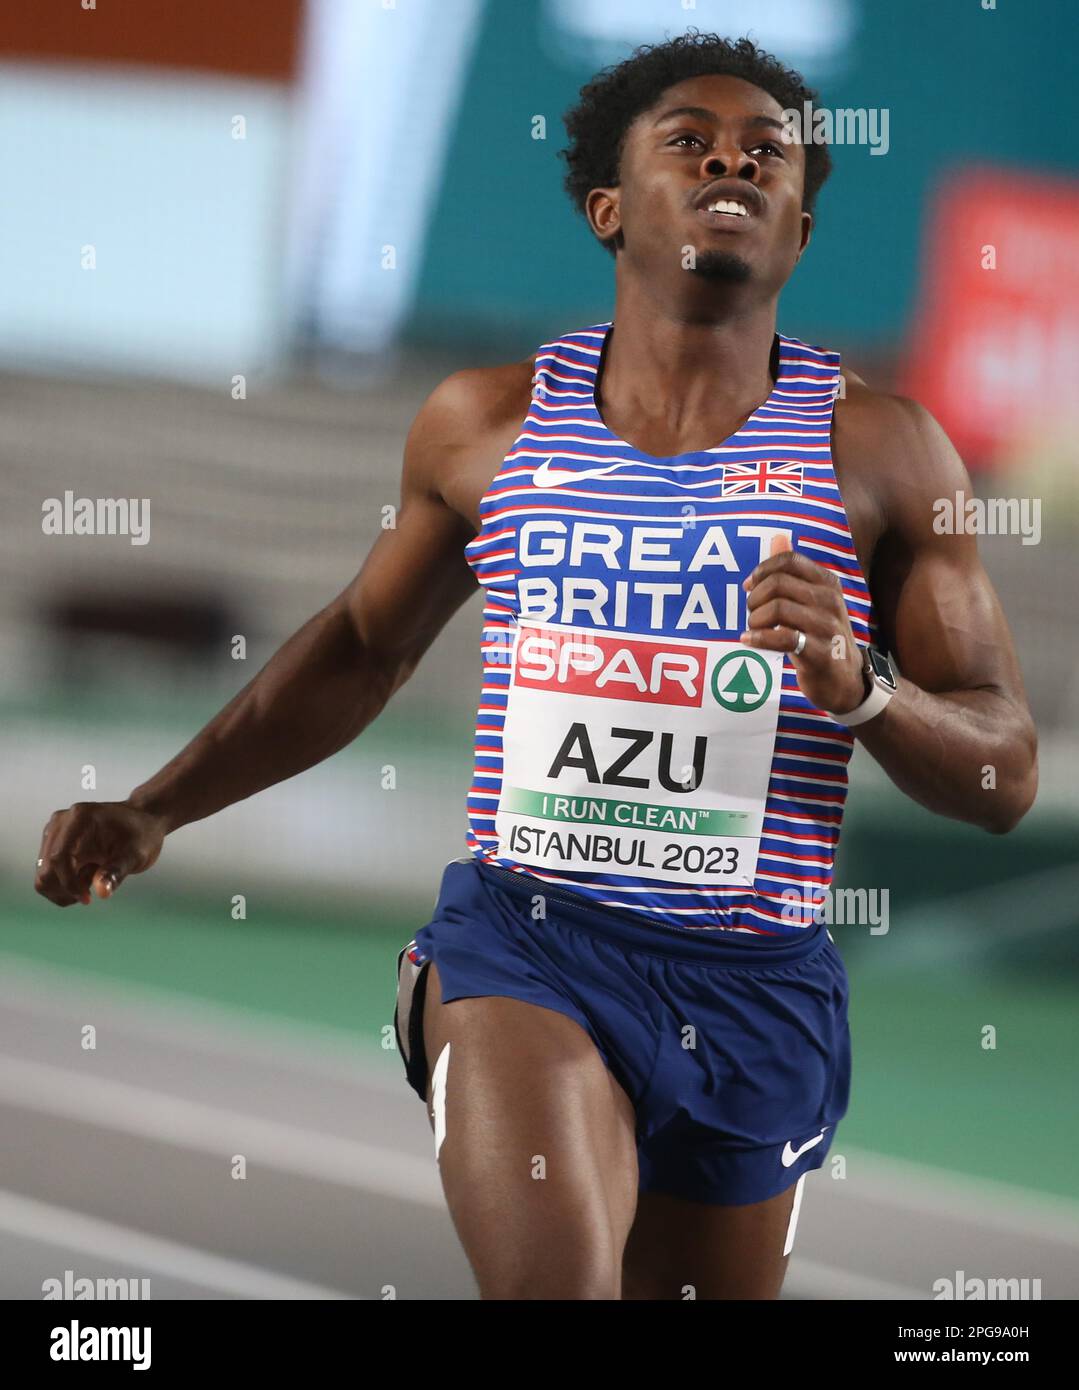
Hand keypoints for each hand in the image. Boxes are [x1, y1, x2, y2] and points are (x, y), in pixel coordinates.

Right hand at [34, 801, 166, 906]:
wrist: (142, 822)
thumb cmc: (142, 835)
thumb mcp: (136, 854)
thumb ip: (116, 872)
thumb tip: (102, 892)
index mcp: (79, 819)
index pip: (58, 858)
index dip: (68, 883)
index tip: (88, 899)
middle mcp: (60, 823)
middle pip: (46, 870)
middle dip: (67, 889)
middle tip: (95, 890)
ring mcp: (54, 833)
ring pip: (44, 876)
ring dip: (66, 888)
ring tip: (95, 879)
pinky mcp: (54, 844)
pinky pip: (48, 875)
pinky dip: (66, 885)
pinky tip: (89, 877)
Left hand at [740, 534, 865, 714]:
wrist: (846, 680)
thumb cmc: (822, 637)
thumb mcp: (813, 601)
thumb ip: (793, 572)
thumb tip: (778, 537)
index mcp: (828, 583)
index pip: (790, 560)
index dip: (763, 570)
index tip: (750, 586)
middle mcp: (830, 601)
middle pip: (778, 583)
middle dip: (755, 597)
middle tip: (752, 612)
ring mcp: (826, 627)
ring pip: (778, 608)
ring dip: (756, 619)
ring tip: (754, 628)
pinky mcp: (819, 653)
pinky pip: (783, 637)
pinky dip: (759, 638)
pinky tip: (750, 640)